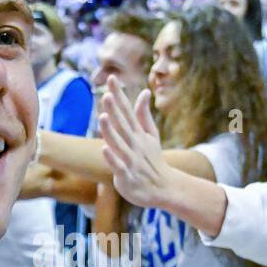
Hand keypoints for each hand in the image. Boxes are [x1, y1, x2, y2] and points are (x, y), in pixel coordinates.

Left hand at [98, 76, 175, 208]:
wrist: (164, 188)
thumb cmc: (152, 160)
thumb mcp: (151, 135)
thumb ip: (143, 114)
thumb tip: (144, 91)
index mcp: (138, 134)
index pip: (127, 111)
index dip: (119, 95)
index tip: (111, 78)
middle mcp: (135, 145)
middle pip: (123, 125)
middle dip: (114, 110)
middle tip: (106, 95)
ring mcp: (131, 160)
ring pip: (120, 144)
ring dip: (111, 131)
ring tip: (102, 117)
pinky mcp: (127, 176)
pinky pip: (119, 166)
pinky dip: (113, 158)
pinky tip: (104, 149)